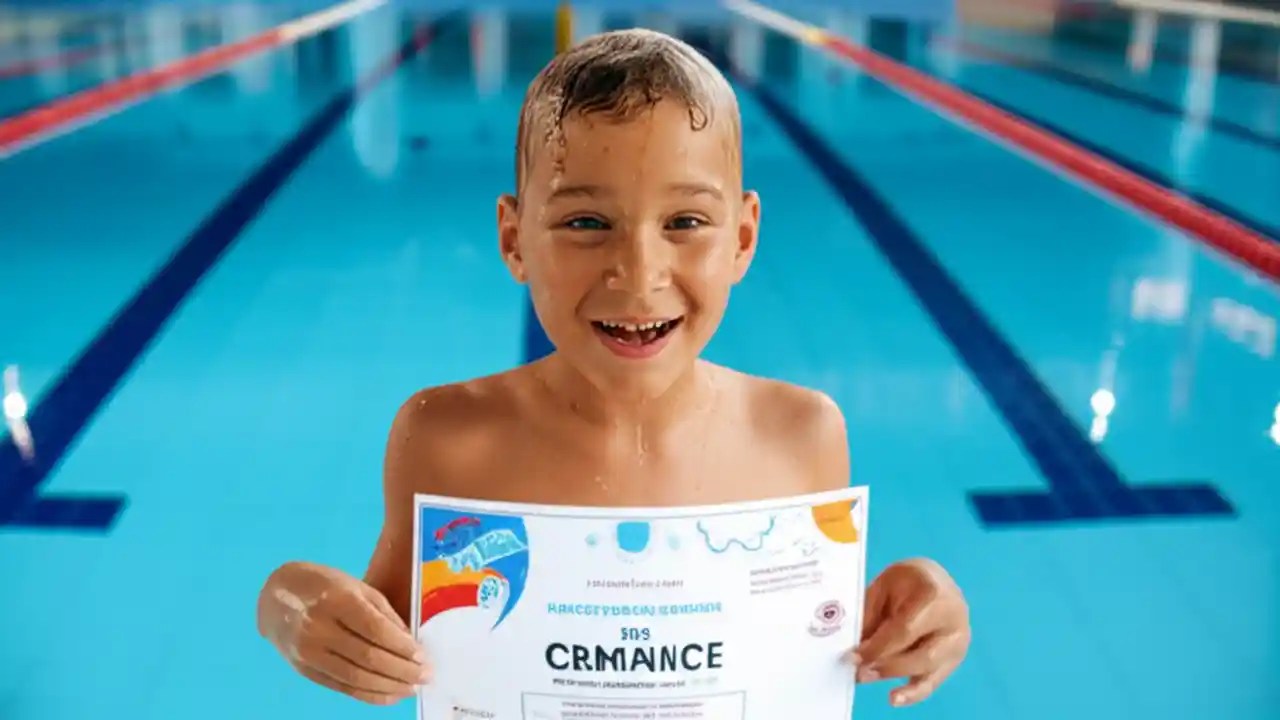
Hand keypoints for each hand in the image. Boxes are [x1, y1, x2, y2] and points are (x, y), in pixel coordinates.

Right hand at [257, 561, 430, 704]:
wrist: (275, 597)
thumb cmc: (324, 586)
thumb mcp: (356, 586)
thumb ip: (383, 614)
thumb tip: (409, 642)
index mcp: (336, 600)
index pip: (375, 630)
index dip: (402, 647)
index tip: (423, 657)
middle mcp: (319, 628)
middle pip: (368, 658)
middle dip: (402, 671)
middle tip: (425, 676)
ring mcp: (309, 652)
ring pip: (355, 677)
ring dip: (388, 687)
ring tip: (412, 688)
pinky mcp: (304, 670)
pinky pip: (341, 687)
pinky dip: (368, 694)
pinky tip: (389, 694)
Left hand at [851, 558, 969, 706]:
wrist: (936, 579)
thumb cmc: (907, 580)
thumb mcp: (884, 585)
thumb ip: (870, 612)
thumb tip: (853, 644)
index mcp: (934, 595)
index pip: (905, 629)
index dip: (878, 646)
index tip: (853, 656)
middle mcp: (954, 621)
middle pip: (920, 655)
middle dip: (885, 665)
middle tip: (857, 670)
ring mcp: (958, 642)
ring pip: (927, 670)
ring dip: (893, 677)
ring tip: (865, 677)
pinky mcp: (954, 658)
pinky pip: (933, 680)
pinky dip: (913, 692)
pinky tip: (894, 698)